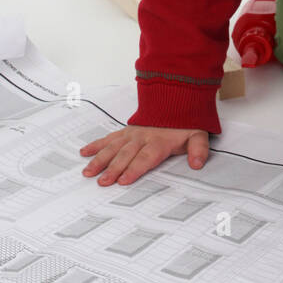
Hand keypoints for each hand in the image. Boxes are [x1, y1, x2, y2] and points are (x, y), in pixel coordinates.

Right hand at [80, 125, 208, 186]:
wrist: (176, 101)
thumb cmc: (184, 124)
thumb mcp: (198, 136)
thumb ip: (198, 150)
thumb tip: (197, 163)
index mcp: (159, 142)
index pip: (145, 158)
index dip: (134, 169)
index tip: (124, 180)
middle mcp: (142, 138)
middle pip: (125, 155)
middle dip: (113, 169)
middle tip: (102, 182)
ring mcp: (132, 134)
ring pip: (112, 147)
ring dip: (100, 159)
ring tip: (88, 171)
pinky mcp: (125, 131)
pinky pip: (108, 138)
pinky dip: (96, 145)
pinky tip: (84, 152)